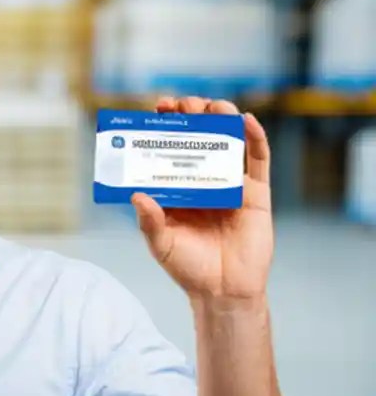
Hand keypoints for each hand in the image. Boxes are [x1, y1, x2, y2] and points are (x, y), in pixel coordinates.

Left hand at [131, 96, 272, 302]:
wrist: (223, 291)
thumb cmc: (189, 267)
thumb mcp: (161, 243)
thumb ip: (149, 220)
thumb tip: (136, 194)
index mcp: (178, 187)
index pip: (170, 147)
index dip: (165, 126)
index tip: (158, 108)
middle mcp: (203, 180)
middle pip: (198, 137)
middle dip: (190, 115)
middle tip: (181, 105)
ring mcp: (231, 183)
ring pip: (228, 141)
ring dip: (221, 117)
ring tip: (211, 106)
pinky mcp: (257, 193)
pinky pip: (258, 160)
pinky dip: (254, 137)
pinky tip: (245, 120)